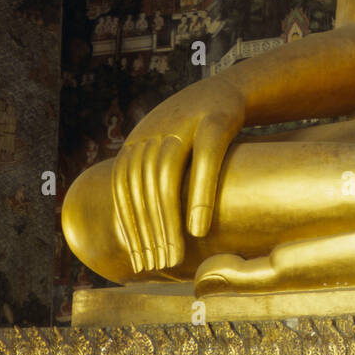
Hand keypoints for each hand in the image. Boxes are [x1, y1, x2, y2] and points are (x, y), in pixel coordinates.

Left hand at [111, 78, 245, 274]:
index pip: (123, 188)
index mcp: (138, 139)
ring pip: (166, 178)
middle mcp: (153, 130)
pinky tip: (199, 228)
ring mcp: (183, 122)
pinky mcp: (215, 121)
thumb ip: (150, 180)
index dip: (129, 225)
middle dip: (148, 231)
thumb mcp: (168, 149)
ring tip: (173, 255)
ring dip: (168, 222)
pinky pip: (204, 161)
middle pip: (142, 187)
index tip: (137, 260)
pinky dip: (198, 195)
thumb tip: (134, 227)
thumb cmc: (198, 129)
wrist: (231, 88)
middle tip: (156, 266)